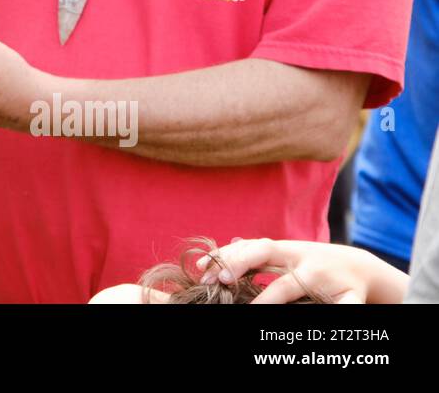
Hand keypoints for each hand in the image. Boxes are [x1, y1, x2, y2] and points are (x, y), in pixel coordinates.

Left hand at [196, 238, 409, 303]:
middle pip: (267, 254)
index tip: (204, 269)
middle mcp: (302, 259)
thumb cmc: (313, 264)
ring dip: (270, 297)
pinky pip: (340, 308)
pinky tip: (318, 319)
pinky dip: (330, 314)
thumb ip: (258, 255)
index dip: (228, 256)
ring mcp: (324, 277)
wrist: (363, 267)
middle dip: (242, 263)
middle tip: (221, 280)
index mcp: (286, 250)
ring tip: (252, 308)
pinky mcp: (349, 296)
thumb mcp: (287, 255)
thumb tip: (221, 251)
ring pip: (295, 285)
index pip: (251, 247)